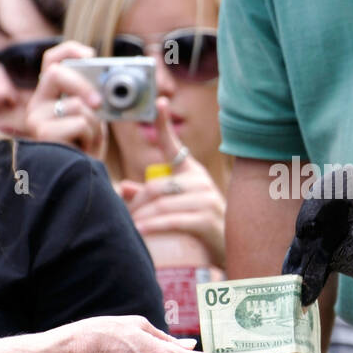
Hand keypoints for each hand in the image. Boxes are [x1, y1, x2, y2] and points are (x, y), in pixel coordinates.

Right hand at [24, 41, 107, 159]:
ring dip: (94, 124)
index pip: (51, 61)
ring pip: (76, 104)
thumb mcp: (92, 120)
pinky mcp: (42, 135)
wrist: (77, 185)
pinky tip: (83, 152)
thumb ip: (95, 101)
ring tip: (88, 142)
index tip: (91, 53)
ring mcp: (35, 120)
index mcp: (48, 98)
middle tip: (99, 102)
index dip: (69, 50)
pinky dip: (91, 137)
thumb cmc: (85, 153)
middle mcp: (36, 106)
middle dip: (83, 84)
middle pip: (56, 72)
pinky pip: (79, 123)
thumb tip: (109, 85)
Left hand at [119, 100, 225, 266]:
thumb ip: (150, 195)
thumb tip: (123, 187)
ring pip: (161, 203)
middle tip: (124, 217)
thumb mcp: (176, 204)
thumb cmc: (199, 224)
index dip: (164, 124)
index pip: (174, 145)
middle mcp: (200, 180)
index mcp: (191, 172)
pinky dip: (153, 226)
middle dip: (136, 202)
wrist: (228, 250)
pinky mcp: (206, 220)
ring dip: (140, 216)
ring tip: (129, 228)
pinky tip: (140, 232)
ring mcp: (205, 199)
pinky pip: (172, 220)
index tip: (159, 102)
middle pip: (156, 185)